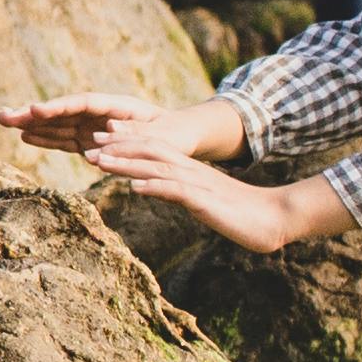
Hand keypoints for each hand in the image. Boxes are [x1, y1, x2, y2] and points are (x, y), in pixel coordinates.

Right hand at [0, 92, 231, 165]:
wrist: (183, 138)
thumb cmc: (176, 135)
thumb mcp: (164, 136)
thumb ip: (137, 137)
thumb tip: (106, 137)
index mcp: (118, 107)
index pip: (83, 104)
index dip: (58, 107)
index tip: (35, 110)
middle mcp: (100, 114)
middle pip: (63, 112)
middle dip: (32, 113)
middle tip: (2, 115)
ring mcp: (93, 127)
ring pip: (58, 125)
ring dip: (32, 124)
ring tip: (4, 120)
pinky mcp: (91, 141)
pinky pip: (64, 140)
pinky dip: (45, 138)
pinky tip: (25, 136)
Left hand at [85, 143, 349, 254]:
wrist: (274, 219)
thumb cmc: (239, 214)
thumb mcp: (200, 201)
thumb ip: (176, 191)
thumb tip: (151, 188)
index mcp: (188, 170)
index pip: (151, 151)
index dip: (124, 145)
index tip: (97, 142)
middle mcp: (190, 172)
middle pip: (148, 153)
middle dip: (116, 149)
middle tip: (87, 146)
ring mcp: (198, 185)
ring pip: (156, 168)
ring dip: (126, 164)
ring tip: (99, 162)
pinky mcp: (206, 202)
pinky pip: (177, 192)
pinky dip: (155, 187)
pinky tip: (135, 188)